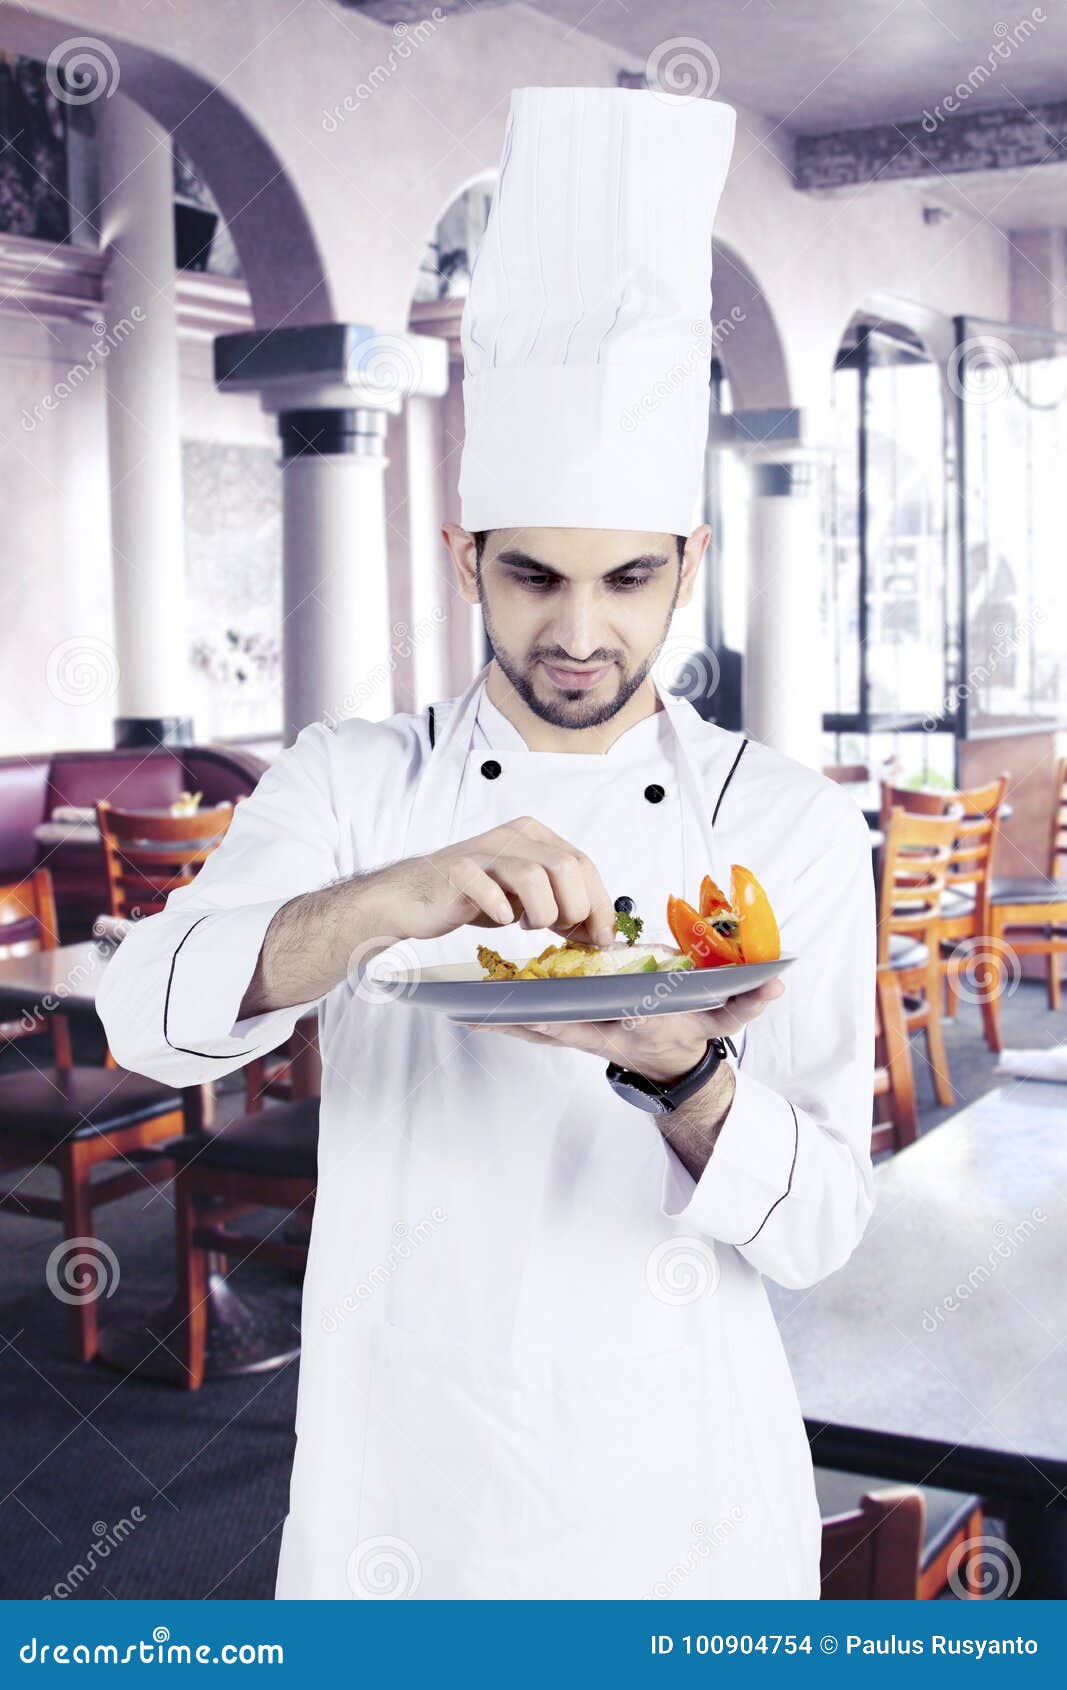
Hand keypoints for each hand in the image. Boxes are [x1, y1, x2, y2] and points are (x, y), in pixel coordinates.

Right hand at [372, 816, 616, 947]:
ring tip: (527, 925)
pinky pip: (489, 889)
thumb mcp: (527, 897)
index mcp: (535, 836)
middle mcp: (514, 836)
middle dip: (575, 909)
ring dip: (542, 912)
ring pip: (535, 876)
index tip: (602, 937)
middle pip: (567, 867)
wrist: (416, 897)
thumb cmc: (474, 896)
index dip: (600, 904)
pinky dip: (501, 910)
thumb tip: (601, 932)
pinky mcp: (458, 871)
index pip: (584, 864)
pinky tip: (502, 919)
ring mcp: (485, 851)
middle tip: (560, 930)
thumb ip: (562, 904)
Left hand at [467, 977, 784, 1081]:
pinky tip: (470, 1012)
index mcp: (626, 1026)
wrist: (674, 1064)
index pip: (591, 1023)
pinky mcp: (567, 1028)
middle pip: (546, 1026)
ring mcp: (578, 1032)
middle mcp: (595, 1031)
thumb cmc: (689, 1035)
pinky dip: (503, 1018)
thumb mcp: (721, 1021)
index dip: (561, 1019)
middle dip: (510, 1019)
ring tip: (457, 1009)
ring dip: (497, 1018)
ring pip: (530, 1025)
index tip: (531, 1012)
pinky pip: (529, 1023)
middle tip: (469, 1010)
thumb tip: (776, 983)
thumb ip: (748, 1001)